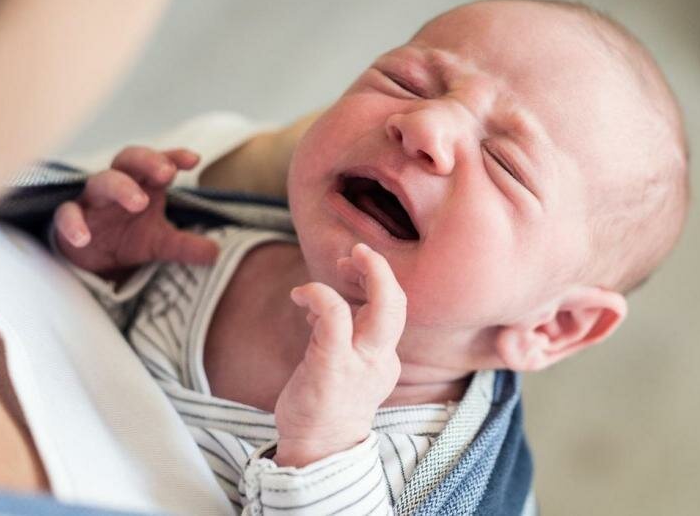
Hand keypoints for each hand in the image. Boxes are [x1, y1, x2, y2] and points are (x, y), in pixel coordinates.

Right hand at [53, 146, 217, 272]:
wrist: (91, 260)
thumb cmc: (127, 238)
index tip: (194, 160)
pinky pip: (67, 213)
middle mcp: (118, 185)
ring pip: (101, 181)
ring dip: (120, 187)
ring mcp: (92, 200)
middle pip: (128, 159)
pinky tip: (83, 237)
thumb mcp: (160, 244)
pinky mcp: (70, 218)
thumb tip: (216, 254)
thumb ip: (186, 246)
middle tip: (167, 173)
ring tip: (140, 202)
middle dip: (148, 161)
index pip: (159, 162)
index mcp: (143, 184)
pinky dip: (73, 223)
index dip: (174, 156)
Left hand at [274, 243, 405, 466]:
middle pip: (398, 304)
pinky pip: (335, 316)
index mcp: (383, 357)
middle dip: (382, 269)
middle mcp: (380, 358)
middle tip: (359, 250)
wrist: (316, 450)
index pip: (393, 308)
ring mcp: (360, 363)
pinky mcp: (333, 366)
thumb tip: (323, 302)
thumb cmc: (325, 404)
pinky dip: (320, 293)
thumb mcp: (342, 365)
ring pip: (381, 307)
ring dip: (364, 273)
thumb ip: (341, 333)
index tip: (351, 268)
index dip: (376, 280)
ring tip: (337, 265)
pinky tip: (301, 295)